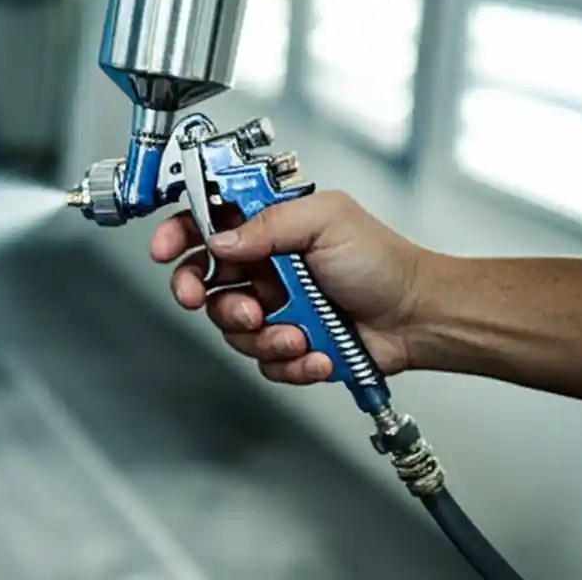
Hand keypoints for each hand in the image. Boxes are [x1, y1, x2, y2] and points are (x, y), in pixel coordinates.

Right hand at [149, 190, 429, 385]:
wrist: (416, 317)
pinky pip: (260, 360)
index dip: (177, 234)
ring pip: (228, 326)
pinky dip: (289, 361)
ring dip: (262, 334)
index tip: (165, 249)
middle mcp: (262, 267)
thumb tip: (220, 241)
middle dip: (201, 294)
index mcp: (267, 228)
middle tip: (219, 302)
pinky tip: (316, 352)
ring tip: (297, 332)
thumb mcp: (326, 220)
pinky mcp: (283, 344)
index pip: (205, 224)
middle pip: (201, 280)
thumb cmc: (382, 262)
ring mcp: (271, 307)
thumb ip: (267, 224)